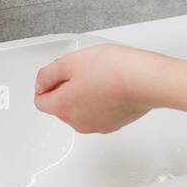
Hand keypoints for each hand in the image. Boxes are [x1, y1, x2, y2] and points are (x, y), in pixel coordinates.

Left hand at [33, 41, 165, 133]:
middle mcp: (77, 122)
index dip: (47, 83)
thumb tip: (40, 84)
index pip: (40, 100)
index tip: (59, 73)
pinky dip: (100, 101)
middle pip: (61, 105)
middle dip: (66, 88)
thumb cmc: (113, 70)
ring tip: (100, 76)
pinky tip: (111, 85)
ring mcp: (96, 126)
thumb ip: (47, 74)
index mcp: (62, 107)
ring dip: (84, 94)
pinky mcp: (113, 124)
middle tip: (82, 69)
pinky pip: (98, 112)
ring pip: (80, 109)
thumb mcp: (71, 61)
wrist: (146, 81)